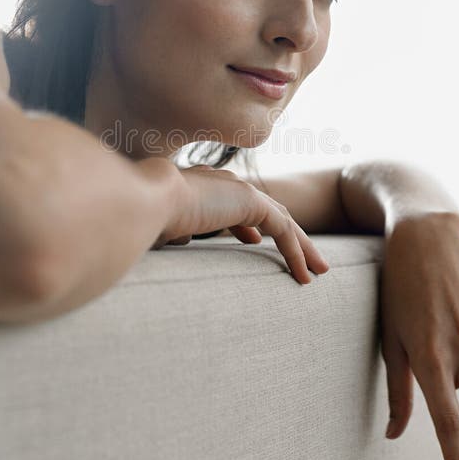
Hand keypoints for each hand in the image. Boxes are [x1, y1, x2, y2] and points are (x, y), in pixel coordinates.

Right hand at [152, 164, 329, 284]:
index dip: (245, 223)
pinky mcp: (250, 202)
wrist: (146, 199)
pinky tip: (304, 276)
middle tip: (301, 258)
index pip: (232, 203)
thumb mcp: (159, 225)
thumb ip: (172, 228)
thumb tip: (176, 237)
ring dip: (302, 247)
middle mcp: (223, 183)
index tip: (252, 241)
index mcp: (202, 186)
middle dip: (286, 235)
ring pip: (282, 221)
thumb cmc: (142, 217)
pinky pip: (283, 231)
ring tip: (317, 271)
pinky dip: (297, 253)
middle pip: (266, 210)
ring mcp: (237, 190)